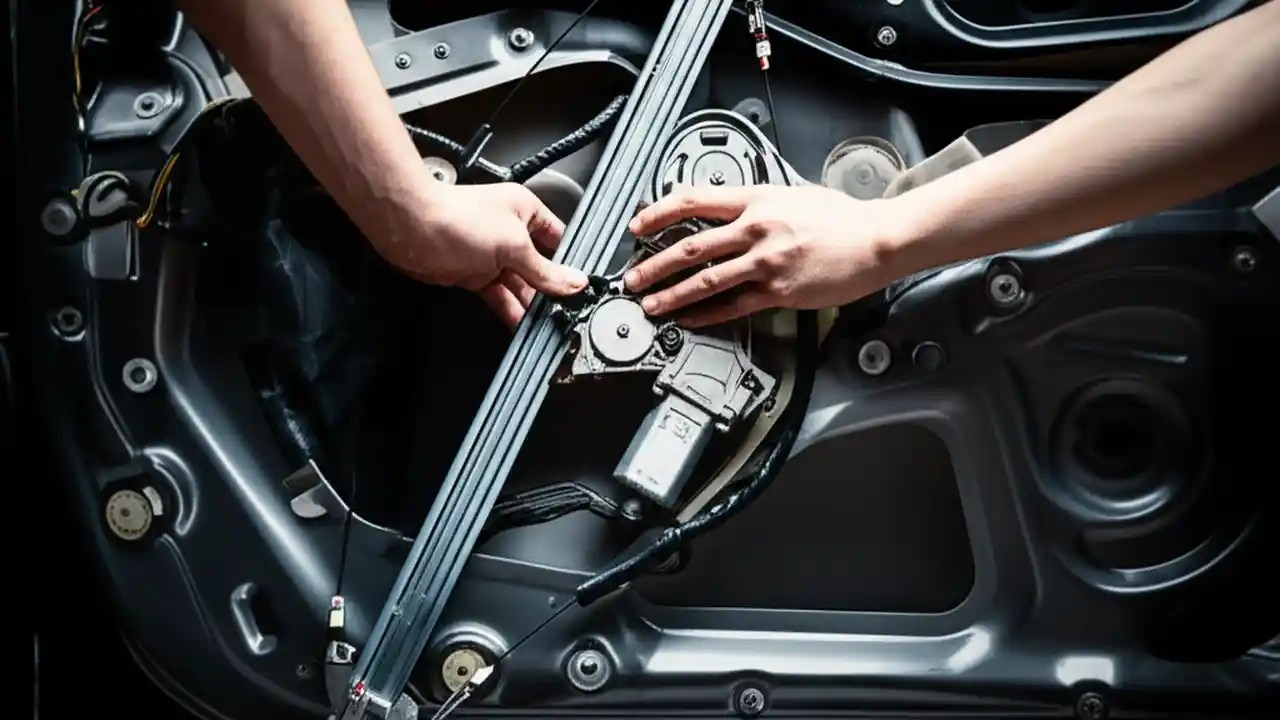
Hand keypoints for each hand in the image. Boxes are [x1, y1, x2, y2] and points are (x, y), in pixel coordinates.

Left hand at [367, 173, 587, 327]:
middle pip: (540, 267)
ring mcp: (492, 255)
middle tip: (566, 313)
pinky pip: (499, 296)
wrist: (410, 228)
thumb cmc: (456, 218)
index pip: (559, 239)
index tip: (582, 288)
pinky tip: (523, 325)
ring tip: (547, 325)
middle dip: (550, 290)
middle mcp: (510, 233)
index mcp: (525, 212)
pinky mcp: (474, 274)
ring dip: (531, 304)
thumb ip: (546, 270)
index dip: (570, 263)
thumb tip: (574, 282)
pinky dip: (510, 310)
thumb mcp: (514, 245)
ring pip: (519, 285)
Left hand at [624, 184, 903, 325]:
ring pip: (705, 281)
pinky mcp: (779, 291)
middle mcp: (756, 229)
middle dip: (653, 265)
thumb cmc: (842, 217)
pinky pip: (732, 305)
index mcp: (757, 199)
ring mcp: (766, 263)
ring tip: (650, 305)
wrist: (877, 239)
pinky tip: (688, 319)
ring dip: (671, 295)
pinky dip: (705, 314)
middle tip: (633, 278)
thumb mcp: (793, 194)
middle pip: (690, 246)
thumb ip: (758, 203)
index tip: (639, 225)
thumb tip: (730, 210)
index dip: (658, 213)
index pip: (693, 200)